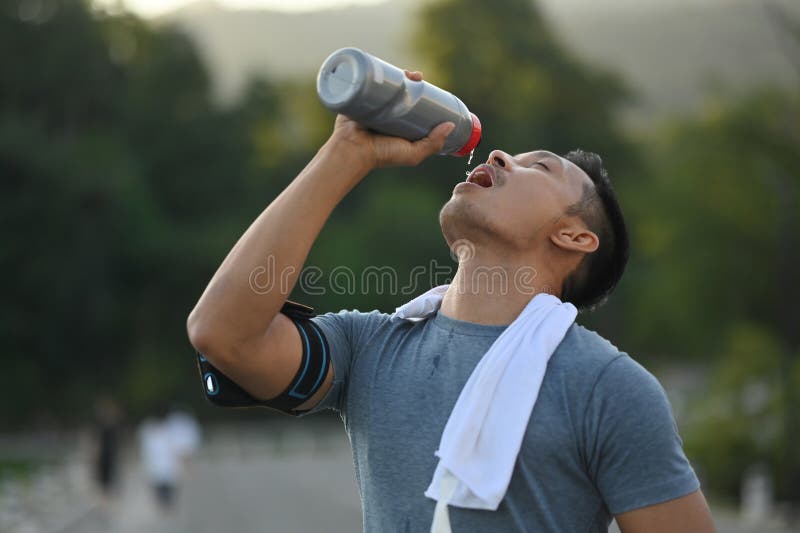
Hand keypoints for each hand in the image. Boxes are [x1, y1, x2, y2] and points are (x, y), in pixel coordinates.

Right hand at [327, 70, 455, 170]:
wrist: (352, 151)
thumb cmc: (382, 155)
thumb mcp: (412, 154)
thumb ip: (432, 144)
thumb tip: (451, 125)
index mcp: (398, 123)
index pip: (412, 103)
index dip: (422, 93)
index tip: (430, 87)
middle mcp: (385, 112)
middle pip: (400, 90)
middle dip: (410, 79)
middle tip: (417, 77)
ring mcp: (371, 104)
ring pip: (385, 84)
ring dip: (396, 72)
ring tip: (406, 72)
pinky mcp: (358, 97)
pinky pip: (366, 81)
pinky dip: (374, 71)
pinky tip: (385, 64)